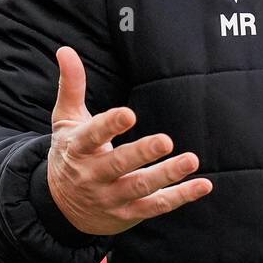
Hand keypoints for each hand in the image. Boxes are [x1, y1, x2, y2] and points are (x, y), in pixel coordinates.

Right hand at [46, 45, 212, 234]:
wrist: (59, 208)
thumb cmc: (70, 152)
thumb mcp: (65, 120)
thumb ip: (71, 85)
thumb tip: (65, 49)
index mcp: (78, 148)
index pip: (92, 135)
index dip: (109, 126)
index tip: (128, 114)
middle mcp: (93, 175)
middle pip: (118, 164)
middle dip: (142, 154)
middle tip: (165, 141)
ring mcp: (111, 197)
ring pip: (140, 187)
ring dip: (167, 175)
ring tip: (191, 160)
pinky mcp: (128, 213)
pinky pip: (156, 206)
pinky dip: (181, 197)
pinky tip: (203, 185)